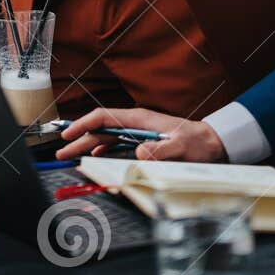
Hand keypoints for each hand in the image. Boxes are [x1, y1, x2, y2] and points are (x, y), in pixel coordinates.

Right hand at [55, 107, 227, 160]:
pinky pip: (116, 145)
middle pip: (100, 129)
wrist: (213, 144)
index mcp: (139, 118)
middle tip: (61, 153)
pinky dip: (102, 151)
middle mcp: (135, 124)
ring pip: (105, 138)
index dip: (83, 125)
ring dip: (88, 147)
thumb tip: (138, 153)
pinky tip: (95, 157)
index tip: (68, 136)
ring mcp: (137, 133)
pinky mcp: (142, 143)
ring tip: (71, 157)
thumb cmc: (198, 143)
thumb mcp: (182, 146)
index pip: (104, 117)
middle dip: (79, 140)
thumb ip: (161, 149)